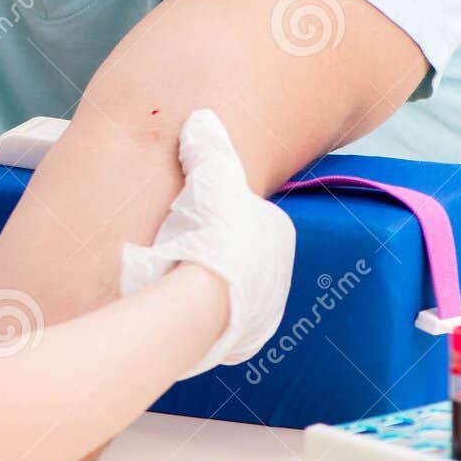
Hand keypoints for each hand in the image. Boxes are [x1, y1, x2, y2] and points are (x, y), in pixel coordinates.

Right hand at [118, 109, 295, 376]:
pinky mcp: (242, 339)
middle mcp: (280, 272)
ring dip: (212, 281)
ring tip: (180, 273)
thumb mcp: (208, 173)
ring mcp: (264, 309)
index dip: (219, 212)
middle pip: (242, 253)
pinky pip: (222, 319)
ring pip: (234, 288)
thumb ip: (205, 146)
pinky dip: (204, 310)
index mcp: (278, 231)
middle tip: (185, 242)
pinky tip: (181, 301)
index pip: (249, 216)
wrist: (199, 302)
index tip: (195, 213)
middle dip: (217, 247)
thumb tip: (201, 121)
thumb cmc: (211, 234)